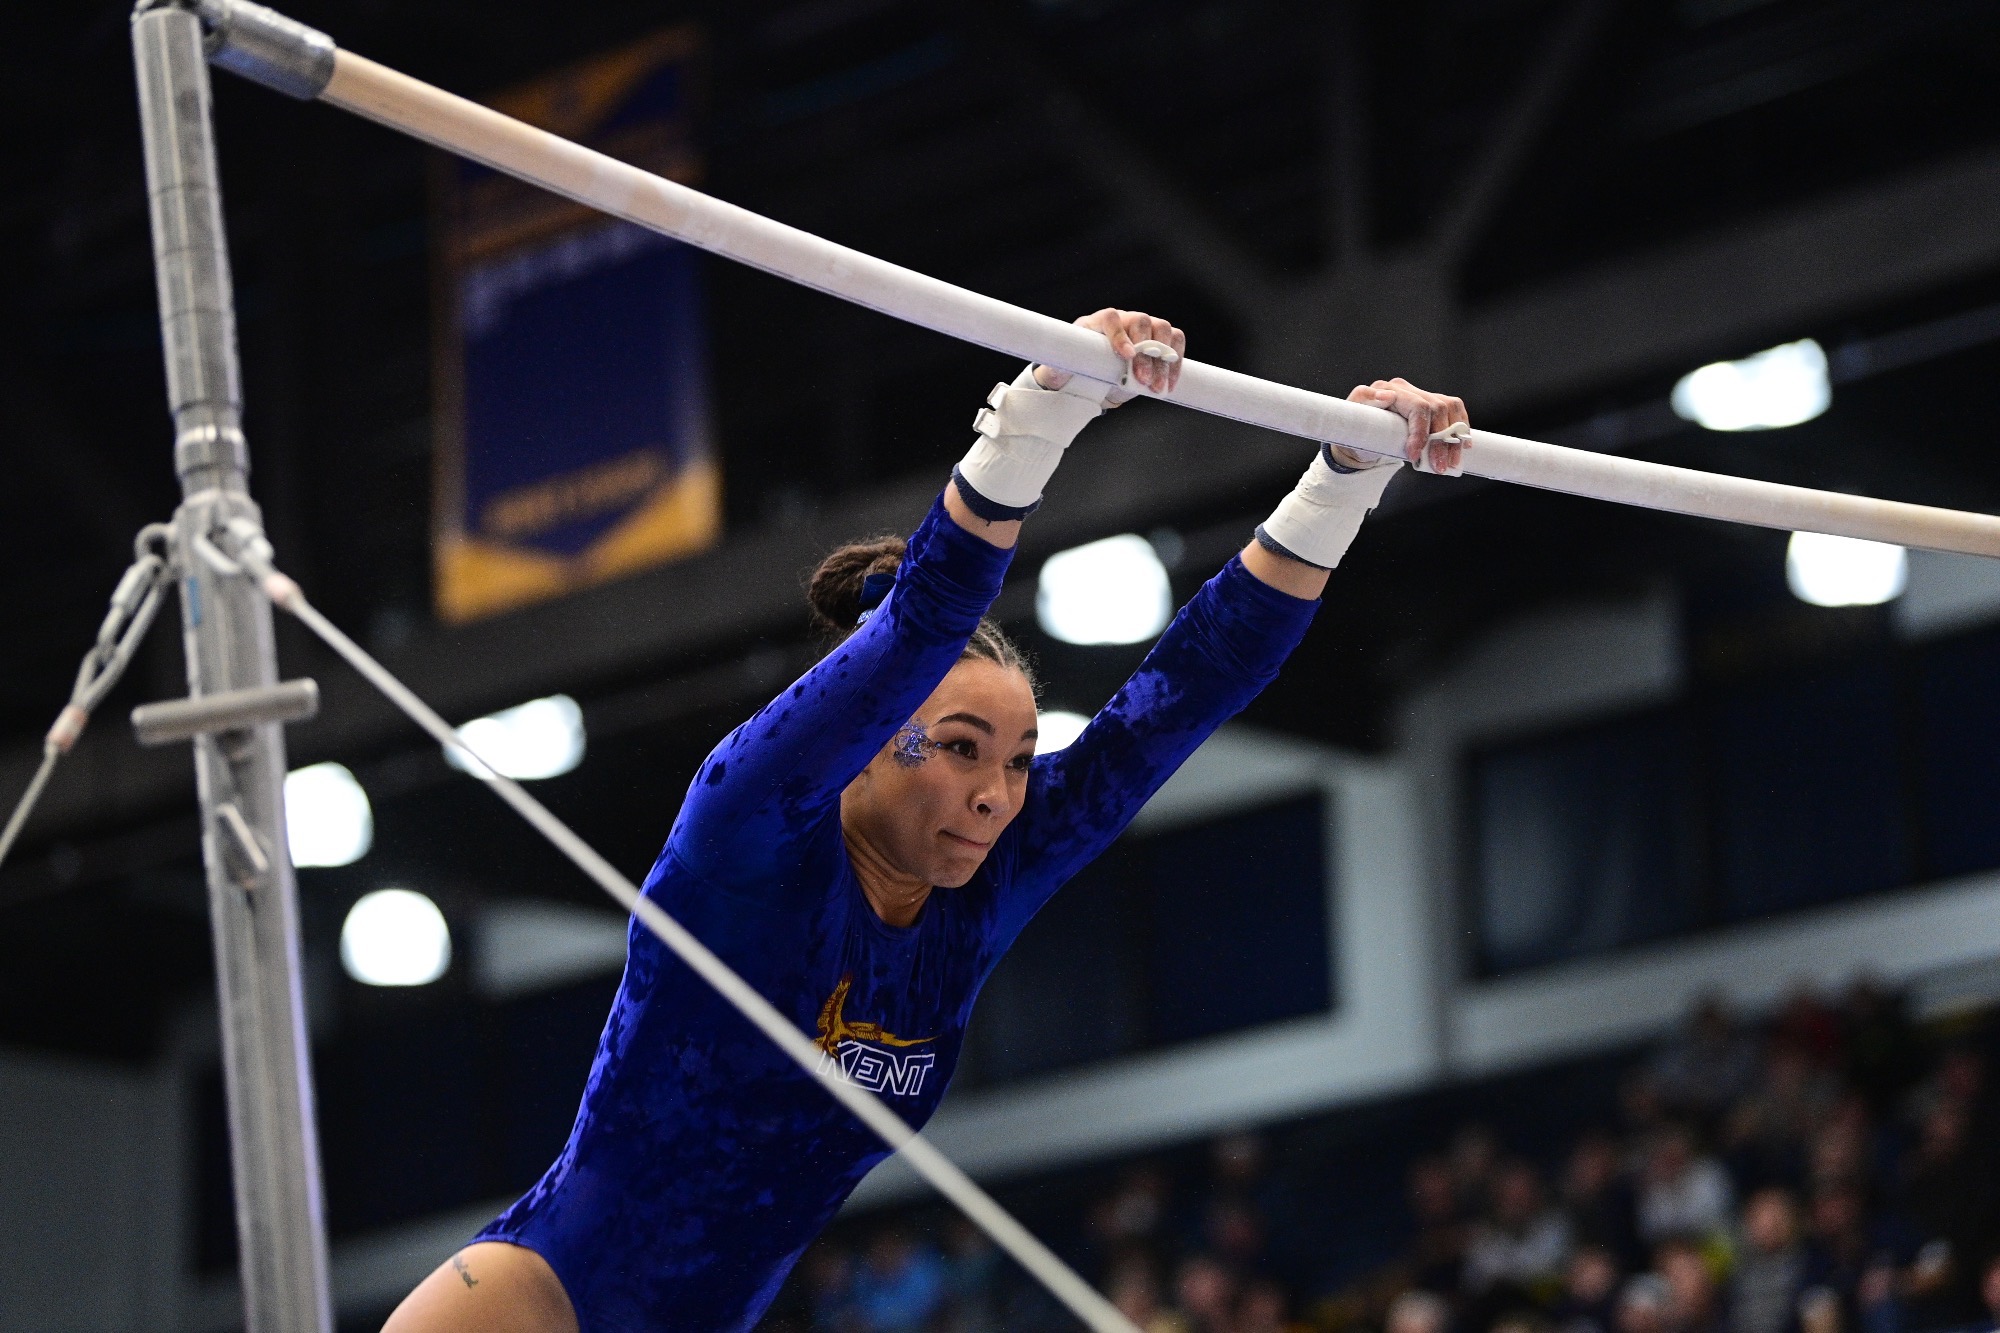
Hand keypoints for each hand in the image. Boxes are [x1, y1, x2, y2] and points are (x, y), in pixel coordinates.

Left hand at [1033, 308, 1185, 395]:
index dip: (1119, 335)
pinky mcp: (1159, 341)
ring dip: (1164, 359)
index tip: (1126, 356)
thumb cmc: (1074, 369)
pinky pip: (1175, 342)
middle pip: (1141, 322)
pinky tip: (1170, 383)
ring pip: (1163, 330)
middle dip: (1145, 353)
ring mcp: (1143, 329)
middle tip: (1143, 381)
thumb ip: (1062, 368)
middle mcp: (1123, 320)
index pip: (1110, 319)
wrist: (1091, 378)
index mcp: (1097, 323)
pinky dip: (1176, 363)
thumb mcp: (1062, 369)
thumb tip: (1055, 372)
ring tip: (1157, 387)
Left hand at [1331, 378, 1469, 473]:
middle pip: (1438, 409)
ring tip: (1450, 463)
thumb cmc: (1357, 434)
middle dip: (1440, 442)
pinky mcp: (1432, 404)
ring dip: (1454, 439)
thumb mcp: (1352, 421)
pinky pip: (1455, 411)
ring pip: (1450, 410)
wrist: (1362, 441)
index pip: (1417, 407)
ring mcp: (1421, 395)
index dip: (1421, 432)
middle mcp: (1406, 389)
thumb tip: (1387, 396)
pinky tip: (1463, 446)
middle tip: (1438, 467)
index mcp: (1388, 389)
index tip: (1414, 457)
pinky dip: (1461, 429)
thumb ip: (1364, 401)